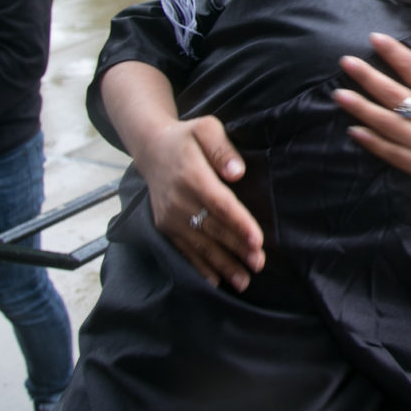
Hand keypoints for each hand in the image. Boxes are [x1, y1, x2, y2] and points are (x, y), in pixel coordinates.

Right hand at [134, 115, 264, 290]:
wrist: (151, 149)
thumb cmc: (187, 138)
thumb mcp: (206, 128)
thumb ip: (222, 148)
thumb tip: (237, 172)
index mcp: (191, 175)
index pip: (219, 203)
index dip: (239, 223)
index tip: (258, 240)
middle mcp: (178, 200)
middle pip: (212, 228)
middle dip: (236, 249)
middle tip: (258, 264)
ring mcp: (170, 217)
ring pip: (200, 244)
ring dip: (222, 264)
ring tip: (243, 281)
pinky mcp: (165, 227)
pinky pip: (184, 250)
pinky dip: (200, 267)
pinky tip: (216, 281)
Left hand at [333, 33, 410, 199]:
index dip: (392, 51)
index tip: (374, 38)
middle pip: (391, 94)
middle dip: (365, 76)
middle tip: (345, 63)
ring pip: (385, 124)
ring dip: (360, 108)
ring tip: (339, 96)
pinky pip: (392, 155)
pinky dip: (372, 143)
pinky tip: (356, 132)